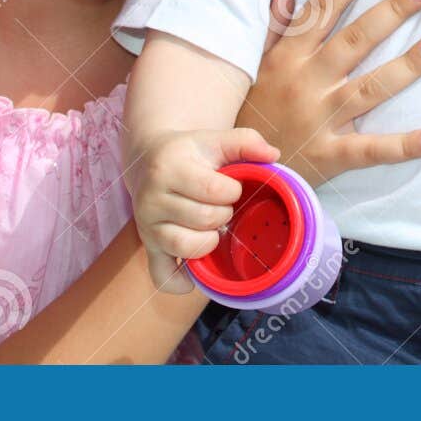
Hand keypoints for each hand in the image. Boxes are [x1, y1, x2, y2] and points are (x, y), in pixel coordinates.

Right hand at [128, 127, 278, 293]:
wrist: (149, 160)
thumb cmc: (190, 153)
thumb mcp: (215, 139)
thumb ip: (246, 141)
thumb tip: (274, 156)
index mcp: (168, 168)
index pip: (213, 190)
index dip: (232, 190)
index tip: (229, 186)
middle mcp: (151, 199)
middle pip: (204, 219)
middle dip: (223, 213)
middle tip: (219, 204)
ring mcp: (146, 227)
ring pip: (186, 247)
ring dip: (210, 240)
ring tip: (210, 226)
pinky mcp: (147, 248)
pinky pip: (162, 277)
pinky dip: (182, 281)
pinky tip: (196, 271)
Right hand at [241, 0, 420, 185]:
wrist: (236, 171)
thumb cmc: (253, 111)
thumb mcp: (257, 64)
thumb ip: (276, 26)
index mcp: (288, 57)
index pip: (321, 10)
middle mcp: (306, 83)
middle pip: (354, 41)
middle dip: (389, 12)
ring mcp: (319, 119)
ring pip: (369, 88)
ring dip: (406, 66)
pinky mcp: (330, 155)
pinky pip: (370, 150)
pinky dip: (403, 146)